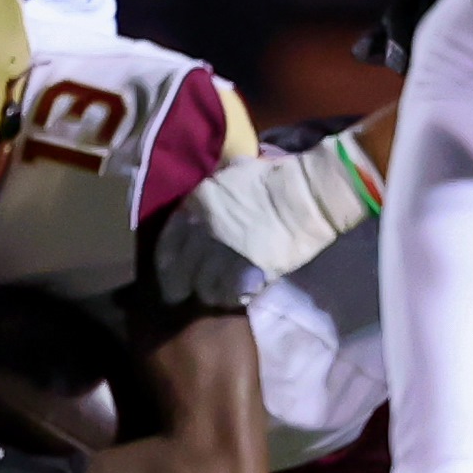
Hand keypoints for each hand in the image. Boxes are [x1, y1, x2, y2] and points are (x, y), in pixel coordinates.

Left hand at [154, 132, 379, 307]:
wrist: (306, 196)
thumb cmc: (271, 178)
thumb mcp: (231, 174)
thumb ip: (210, 192)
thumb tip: (202, 201)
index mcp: (196, 207)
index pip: (169, 244)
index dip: (166, 263)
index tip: (168, 273)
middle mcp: (204, 234)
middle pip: (183, 271)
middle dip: (180, 285)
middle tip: (182, 295)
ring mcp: (226, 256)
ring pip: (205, 287)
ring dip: (207, 292)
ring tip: (212, 295)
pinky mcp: (249, 274)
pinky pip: (230, 295)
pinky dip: (229, 298)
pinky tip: (232, 297)